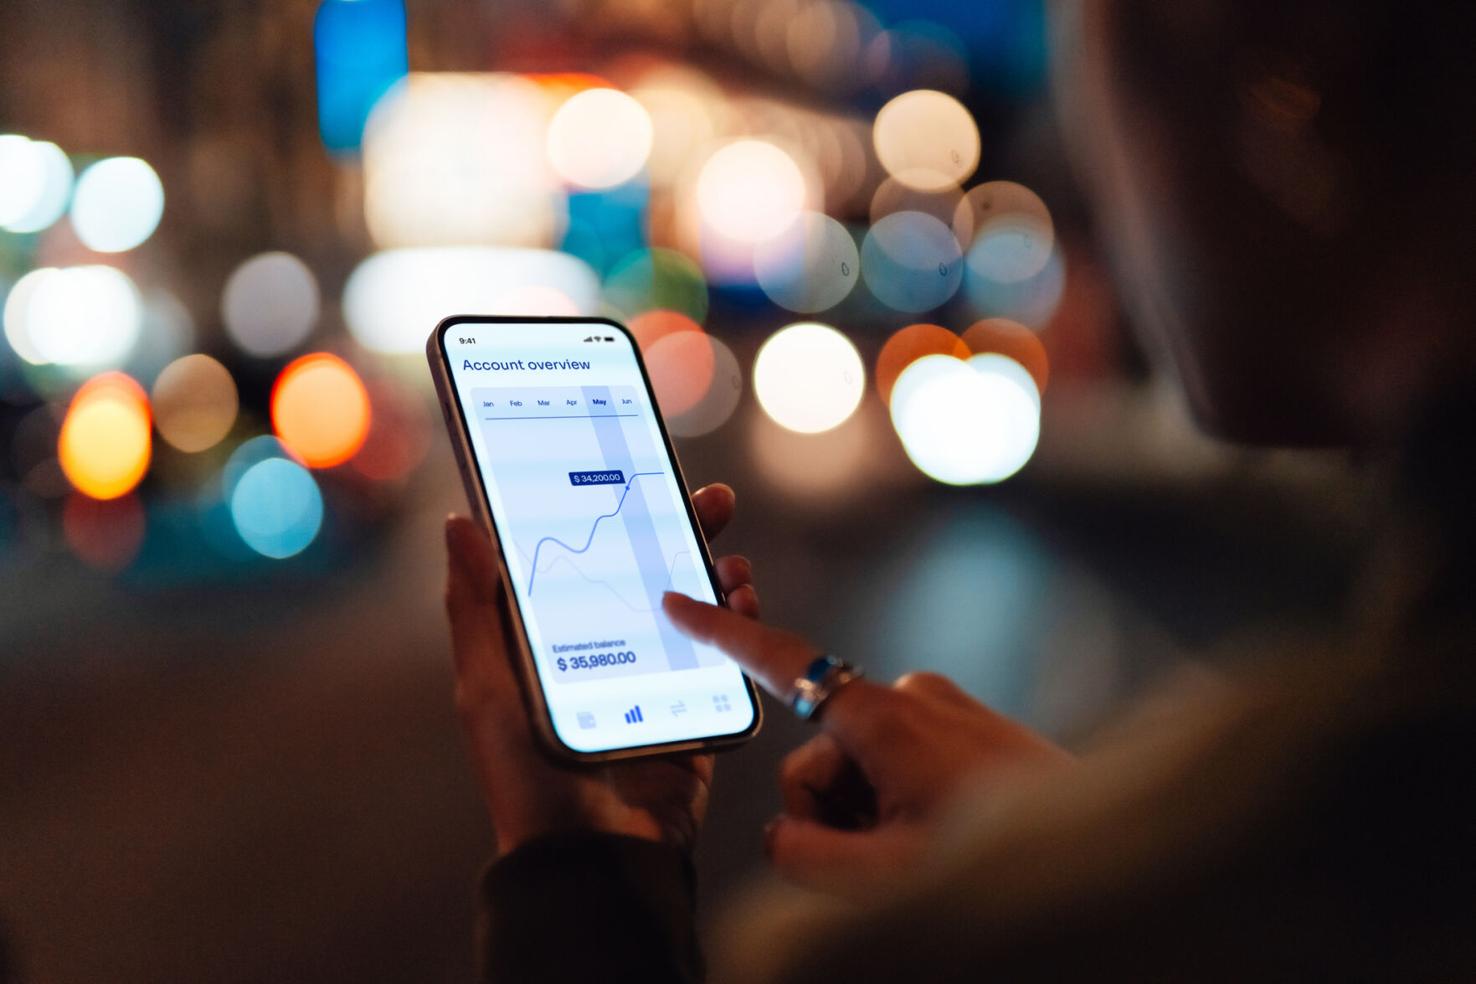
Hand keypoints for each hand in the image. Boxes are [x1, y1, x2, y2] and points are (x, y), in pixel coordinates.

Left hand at [445, 483, 759, 856]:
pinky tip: (746, 599)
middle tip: (714, 499)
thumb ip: (474, 608)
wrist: (591, 856)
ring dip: (718, 571)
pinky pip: (726, 653)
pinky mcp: (696, 705)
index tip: (638, 471)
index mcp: (556, 637)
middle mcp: (609, 648)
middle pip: (652, 570)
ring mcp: (657, 675)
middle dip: (685, 530)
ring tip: (732, 558)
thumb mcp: (486, 686)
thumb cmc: (524, 776)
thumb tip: (458, 523)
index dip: (615, 512)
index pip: (590, 556)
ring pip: (695, 605)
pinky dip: (741, 621)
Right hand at [662, 593, 1072, 891]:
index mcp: (885, 718)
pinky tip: (942, 836)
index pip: (782, 662)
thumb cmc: (1005, 866)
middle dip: (831, 812)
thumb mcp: (883, 878)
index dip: (723, 634)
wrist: (1104, 857)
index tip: (680, 601)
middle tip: (882, 860)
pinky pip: (898, 762)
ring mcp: (941, 708)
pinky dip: (900, 802)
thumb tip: (781, 835)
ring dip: (870, 815)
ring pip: (857, 766)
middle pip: (817, 756)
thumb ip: (802, 856)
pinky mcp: (963, 724)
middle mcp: (911, 696)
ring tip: (924, 854)